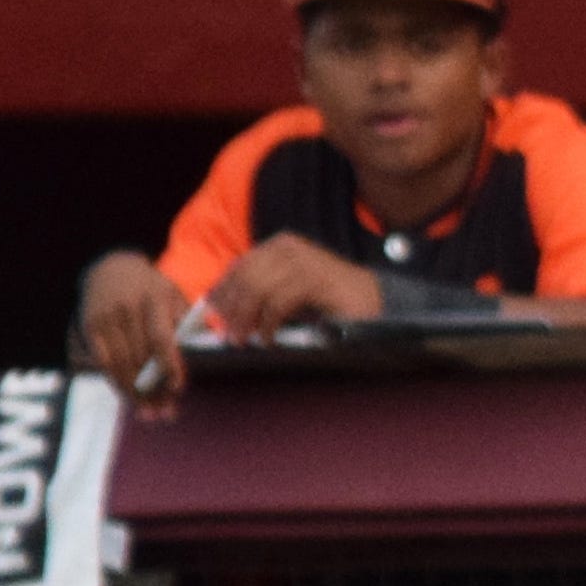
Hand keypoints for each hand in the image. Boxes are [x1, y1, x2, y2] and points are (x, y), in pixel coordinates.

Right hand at [76, 251, 189, 407]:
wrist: (110, 268)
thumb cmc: (151, 288)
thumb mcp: (173, 294)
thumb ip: (187, 319)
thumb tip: (204, 340)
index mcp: (154, 299)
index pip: (160, 338)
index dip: (168, 365)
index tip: (177, 387)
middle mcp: (127, 309)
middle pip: (140, 357)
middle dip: (154, 388)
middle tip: (167, 411)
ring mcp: (106, 318)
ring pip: (121, 364)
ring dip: (136, 393)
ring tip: (151, 412)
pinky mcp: (91, 328)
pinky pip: (104, 363)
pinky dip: (117, 383)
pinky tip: (129, 398)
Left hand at [195, 234, 385, 340]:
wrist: (375, 302)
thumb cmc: (330, 302)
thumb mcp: (290, 291)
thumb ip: (263, 293)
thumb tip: (227, 309)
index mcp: (280, 246)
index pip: (240, 266)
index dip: (222, 290)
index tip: (211, 314)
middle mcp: (289, 247)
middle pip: (245, 276)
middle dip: (232, 308)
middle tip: (228, 334)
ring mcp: (304, 260)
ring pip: (258, 288)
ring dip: (246, 318)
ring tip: (243, 339)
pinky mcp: (315, 278)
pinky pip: (278, 301)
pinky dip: (268, 323)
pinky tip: (268, 338)